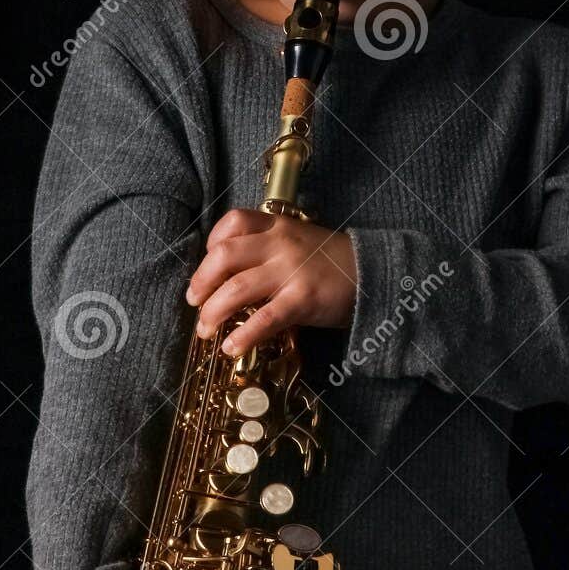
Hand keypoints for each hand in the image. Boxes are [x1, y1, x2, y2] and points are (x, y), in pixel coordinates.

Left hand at [185, 207, 357, 355]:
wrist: (374, 274)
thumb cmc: (331, 262)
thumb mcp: (298, 242)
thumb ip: (267, 249)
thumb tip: (228, 276)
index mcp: (277, 226)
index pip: (233, 221)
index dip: (211, 243)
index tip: (206, 264)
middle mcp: (280, 244)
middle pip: (224, 255)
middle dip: (201, 281)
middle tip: (194, 301)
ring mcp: (291, 271)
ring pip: (237, 287)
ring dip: (213, 311)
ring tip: (205, 329)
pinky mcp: (303, 299)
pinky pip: (264, 318)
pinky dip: (243, 335)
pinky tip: (231, 348)